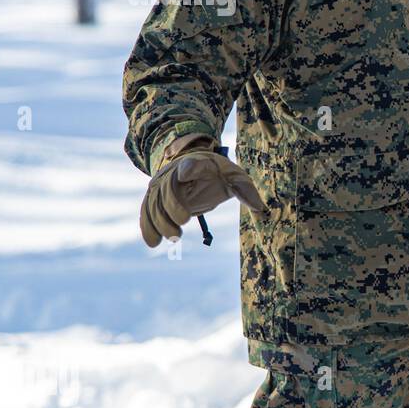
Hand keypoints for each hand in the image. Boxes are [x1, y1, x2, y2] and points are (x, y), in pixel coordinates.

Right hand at [140, 136, 264, 246]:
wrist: (195, 168)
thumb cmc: (219, 174)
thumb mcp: (236, 177)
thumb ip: (246, 191)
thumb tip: (261, 210)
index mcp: (198, 164)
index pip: (192, 164)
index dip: (188, 168)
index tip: (185, 172)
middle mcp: (174, 173)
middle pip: (168, 188)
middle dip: (172, 205)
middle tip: (183, 222)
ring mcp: (161, 185)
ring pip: (155, 203)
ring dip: (160, 221)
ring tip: (174, 238)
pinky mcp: (154, 198)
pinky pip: (147, 212)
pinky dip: (148, 227)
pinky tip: (153, 243)